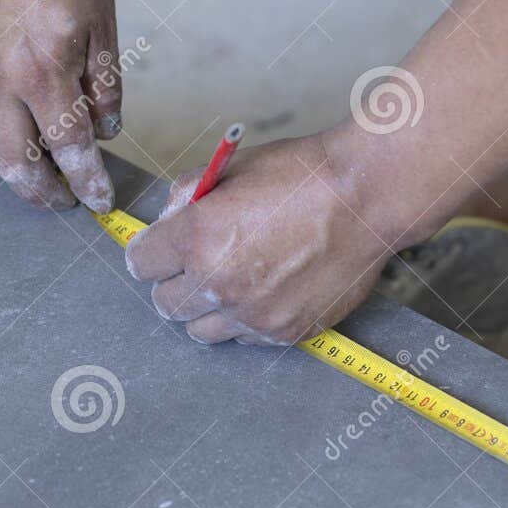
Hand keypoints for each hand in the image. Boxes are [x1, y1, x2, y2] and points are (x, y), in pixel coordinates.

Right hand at [0, 0, 120, 210]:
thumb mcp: (104, 26)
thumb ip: (106, 86)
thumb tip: (104, 132)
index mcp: (45, 70)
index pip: (70, 148)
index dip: (88, 181)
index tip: (99, 200)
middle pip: (17, 165)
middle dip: (44, 193)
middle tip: (63, 196)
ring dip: (1, 171)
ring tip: (27, 170)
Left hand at [123, 134, 393, 344]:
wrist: (367, 197)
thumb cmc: (304, 176)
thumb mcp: (230, 169)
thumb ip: (187, 196)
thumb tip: (168, 221)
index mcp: (198, 237)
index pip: (140, 264)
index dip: (151, 251)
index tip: (162, 248)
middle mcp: (219, 283)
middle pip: (165, 304)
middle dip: (176, 281)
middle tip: (200, 262)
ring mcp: (252, 314)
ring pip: (200, 330)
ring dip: (208, 308)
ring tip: (234, 280)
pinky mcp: (284, 332)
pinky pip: (245, 338)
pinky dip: (247, 320)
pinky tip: (267, 290)